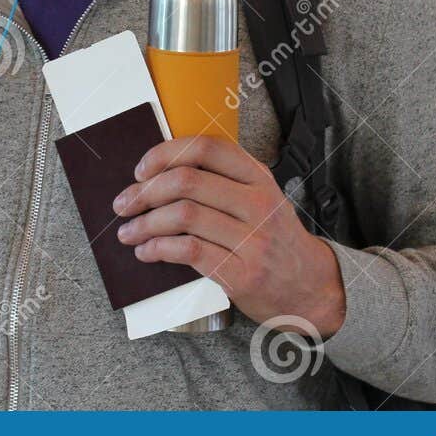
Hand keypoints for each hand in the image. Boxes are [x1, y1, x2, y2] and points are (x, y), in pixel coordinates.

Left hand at [112, 135, 346, 337]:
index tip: (140, 170)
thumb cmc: (274, 239)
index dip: (165, 154)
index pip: (206, 148)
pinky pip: (188, 251)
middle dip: (144, 192)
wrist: (310, 286)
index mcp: (258, 177)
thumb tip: (160, 171)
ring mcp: (252, 239)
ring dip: (145, 224)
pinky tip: (147, 251)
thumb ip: (223, 180)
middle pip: (187, 181)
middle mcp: (257, 203)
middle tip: (124, 204)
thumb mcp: (260, 197)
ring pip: (183, 216)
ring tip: (128, 232)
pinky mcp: (242, 272)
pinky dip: (158, 249)